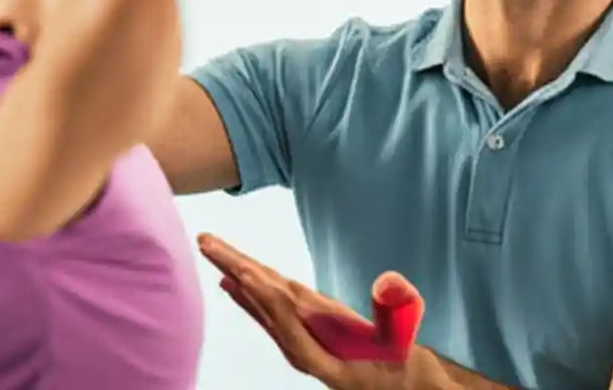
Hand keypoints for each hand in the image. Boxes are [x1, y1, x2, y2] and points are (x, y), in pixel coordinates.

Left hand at [198, 233, 426, 389]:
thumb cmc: (406, 371)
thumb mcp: (406, 341)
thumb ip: (397, 313)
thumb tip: (386, 282)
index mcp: (324, 356)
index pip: (290, 321)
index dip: (267, 295)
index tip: (242, 271)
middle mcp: (305, 350)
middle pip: (266, 305)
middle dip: (236, 271)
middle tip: (207, 242)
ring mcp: (302, 344)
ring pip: (265, 305)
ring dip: (239, 276)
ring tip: (213, 251)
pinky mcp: (306, 337)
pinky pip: (272, 313)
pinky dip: (253, 294)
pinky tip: (234, 282)